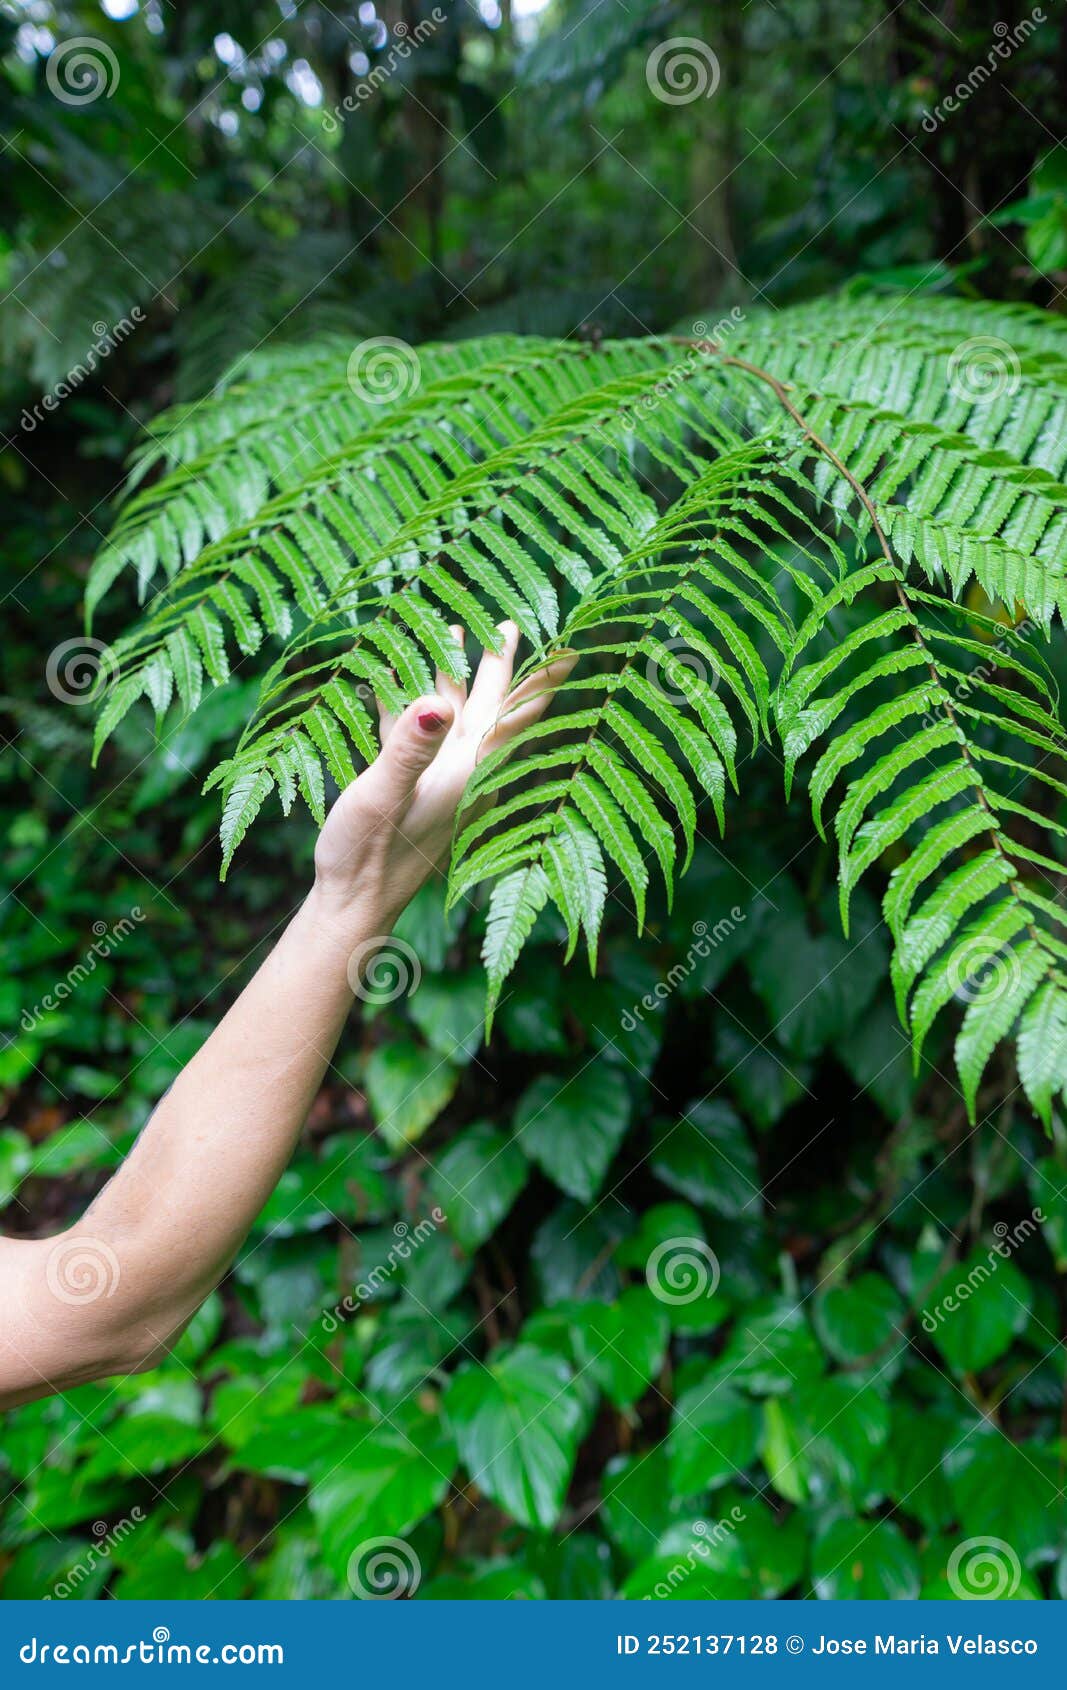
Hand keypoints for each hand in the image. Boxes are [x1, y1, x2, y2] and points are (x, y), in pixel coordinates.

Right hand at [312, 623, 574, 925]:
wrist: (350, 908)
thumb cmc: (367, 858)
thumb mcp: (381, 797)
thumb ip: (408, 750)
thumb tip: (435, 702)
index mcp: (468, 772)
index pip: (516, 717)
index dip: (542, 682)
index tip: (572, 649)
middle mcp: (461, 773)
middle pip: (488, 707)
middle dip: (497, 665)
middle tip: (507, 623)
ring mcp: (436, 781)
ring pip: (451, 716)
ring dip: (452, 676)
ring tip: (453, 632)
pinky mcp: (409, 788)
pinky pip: (415, 734)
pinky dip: (411, 704)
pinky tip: (394, 680)